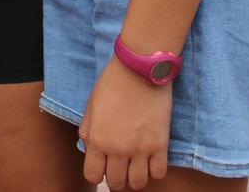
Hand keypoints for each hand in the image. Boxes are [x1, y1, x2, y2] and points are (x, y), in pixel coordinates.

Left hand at [79, 57, 173, 190]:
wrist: (139, 68)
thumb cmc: (113, 82)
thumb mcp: (91, 105)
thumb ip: (88, 129)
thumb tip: (89, 147)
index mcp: (97, 139)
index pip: (92, 176)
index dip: (96, 173)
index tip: (102, 166)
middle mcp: (117, 149)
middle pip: (116, 183)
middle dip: (116, 178)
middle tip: (120, 167)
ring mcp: (140, 149)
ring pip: (138, 183)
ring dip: (136, 178)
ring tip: (136, 166)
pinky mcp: (160, 144)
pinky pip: (159, 173)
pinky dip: (155, 171)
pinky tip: (151, 160)